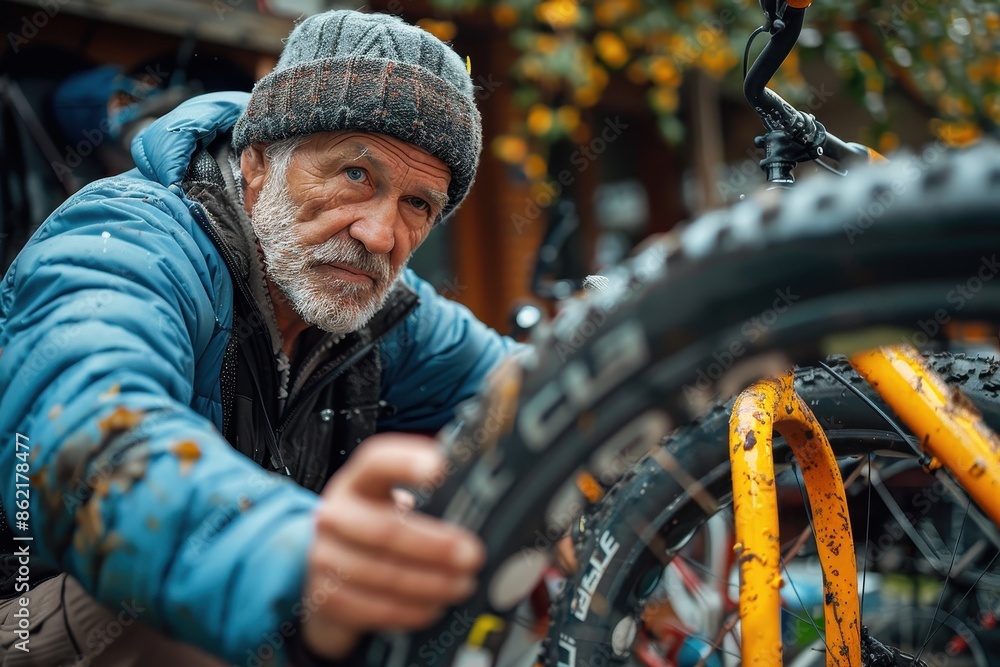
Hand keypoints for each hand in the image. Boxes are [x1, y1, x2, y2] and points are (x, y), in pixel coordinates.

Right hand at [300, 434, 485, 658]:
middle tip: (472, 555)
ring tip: (462, 586)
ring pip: (381, 573)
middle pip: (384, 529)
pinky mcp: (325, 595)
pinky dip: (408, 611)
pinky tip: (434, 608)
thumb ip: (431, 498)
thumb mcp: (396, 504)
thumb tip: (489, 503)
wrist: (329, 567)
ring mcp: (324, 555)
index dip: (406, 463)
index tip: (441, 468)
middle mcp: (335, 514)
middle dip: (434, 546)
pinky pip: (372, 607)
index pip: (376, 462)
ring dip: (429, 584)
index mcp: (358, 482)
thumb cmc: (378, 528)